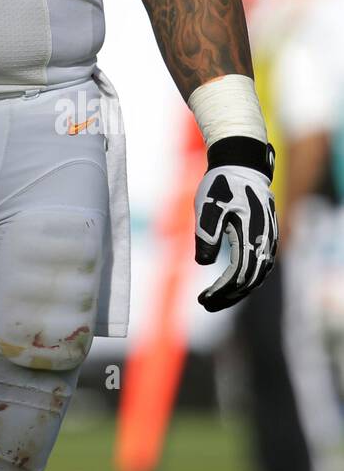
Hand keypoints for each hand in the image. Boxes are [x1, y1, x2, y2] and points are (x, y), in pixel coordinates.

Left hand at [195, 138, 277, 311]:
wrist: (242, 167)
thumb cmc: (221, 184)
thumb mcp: (208, 205)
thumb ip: (206, 232)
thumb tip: (204, 263)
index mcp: (252, 234)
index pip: (239, 273)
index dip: (222, 290)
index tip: (203, 298)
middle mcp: (265, 241)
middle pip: (250, 280)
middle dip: (228, 296)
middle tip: (205, 303)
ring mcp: (268, 241)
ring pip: (257, 276)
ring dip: (237, 291)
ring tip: (214, 300)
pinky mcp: (266, 239)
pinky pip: (259, 267)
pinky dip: (245, 280)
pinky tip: (229, 285)